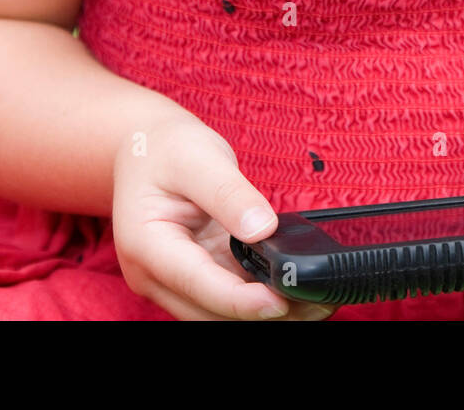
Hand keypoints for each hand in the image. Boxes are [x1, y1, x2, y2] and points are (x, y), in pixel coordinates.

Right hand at [111, 112, 337, 320]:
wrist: (144, 149)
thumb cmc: (165, 150)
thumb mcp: (197, 157)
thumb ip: (229, 194)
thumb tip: (263, 230)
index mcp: (145, 244)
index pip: (197, 283)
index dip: (241, 300)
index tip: (281, 301)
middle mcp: (153, 274)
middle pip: (210, 311)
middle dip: (262, 313)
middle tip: (318, 302)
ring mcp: (174, 281)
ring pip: (221, 314)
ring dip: (266, 312)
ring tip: (318, 300)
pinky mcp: (196, 278)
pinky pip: (229, 299)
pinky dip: (260, 299)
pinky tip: (297, 290)